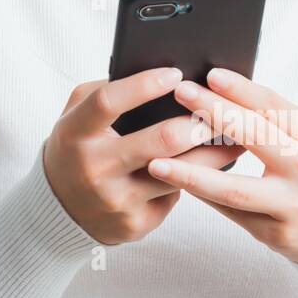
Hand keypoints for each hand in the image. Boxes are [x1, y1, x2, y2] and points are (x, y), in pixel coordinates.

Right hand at [44, 67, 246, 245]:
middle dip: (199, 123)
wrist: (60, 208)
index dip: (144, 85)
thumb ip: (107, 91)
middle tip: (224, 110)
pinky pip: (173, 198)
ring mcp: (116, 200)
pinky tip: (209, 173)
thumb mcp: (76, 114)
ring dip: (215, 156)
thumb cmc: (78, 147)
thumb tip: (159, 77)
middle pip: (160, 141)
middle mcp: (94, 168)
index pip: (109, 102)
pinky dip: (192, 183)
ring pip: (180, 174)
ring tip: (237, 139)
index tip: (176, 73)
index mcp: (76, 133)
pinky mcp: (134, 224)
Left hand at [145, 68, 297, 264]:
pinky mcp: (276, 233)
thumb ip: (269, 117)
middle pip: (255, 137)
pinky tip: (175, 183)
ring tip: (158, 161)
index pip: (274, 106)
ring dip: (192, 172)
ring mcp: (293, 205)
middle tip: (181, 94)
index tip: (210, 73)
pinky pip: (230, 211)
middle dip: (214, 113)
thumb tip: (215, 86)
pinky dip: (201, 195)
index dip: (241, 89)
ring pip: (235, 187)